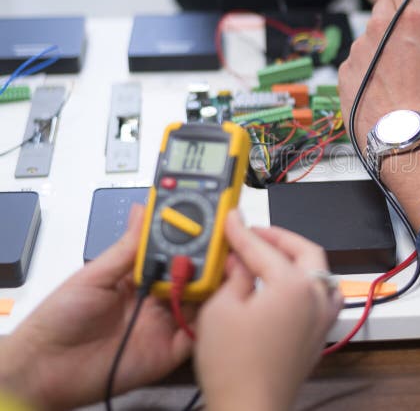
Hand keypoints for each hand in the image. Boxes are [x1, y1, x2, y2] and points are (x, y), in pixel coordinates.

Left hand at [0, 205, 193, 409]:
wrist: (46, 367)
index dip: (188, 239)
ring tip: (214, 270)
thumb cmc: (59, 320)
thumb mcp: (93, 276)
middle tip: (213, 247)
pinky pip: (196, 334)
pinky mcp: (169, 351)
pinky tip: (210, 304)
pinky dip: (207, 320)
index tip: (201, 222)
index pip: (172, 254)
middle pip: (191, 276)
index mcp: (138, 278)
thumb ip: (125, 249)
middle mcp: (155, 299)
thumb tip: (142, 211)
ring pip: (199, 301)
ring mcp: (164, 324)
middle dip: (204, 260)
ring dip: (208, 285)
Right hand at [195, 211, 340, 410]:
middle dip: (280, 237)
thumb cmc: (235, 368)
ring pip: (320, 272)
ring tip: (273, 255)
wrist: (250, 409)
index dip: (242, 232)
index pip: (264, 249)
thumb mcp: (221, 310)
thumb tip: (239, 258)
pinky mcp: (319, 334)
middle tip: (254, 233)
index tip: (231, 219)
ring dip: (299, 258)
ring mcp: (322, 317)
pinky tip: (289, 286)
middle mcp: (317, 297)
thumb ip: (234, 275)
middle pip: (305, 251)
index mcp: (295, 286)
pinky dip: (307, 282)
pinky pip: (322, 295)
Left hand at [338, 0, 419, 150]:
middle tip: (410, 42)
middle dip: (396, 19)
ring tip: (398, 76)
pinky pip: (357, 62)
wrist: (407, 139)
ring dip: (381, 47)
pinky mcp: (345, 71)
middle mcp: (381, 27)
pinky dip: (368, 70)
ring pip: (369, 37)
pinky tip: (383, 90)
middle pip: (384, 6)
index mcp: (413, 18)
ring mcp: (359, 49)